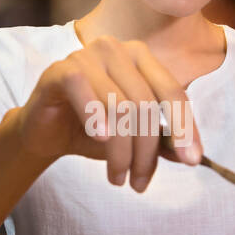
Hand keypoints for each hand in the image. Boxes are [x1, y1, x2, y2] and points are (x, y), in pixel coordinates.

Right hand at [14, 35, 203, 191]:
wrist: (44, 133)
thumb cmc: (91, 131)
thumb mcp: (133, 138)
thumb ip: (161, 141)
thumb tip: (189, 155)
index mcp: (141, 58)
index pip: (172, 93)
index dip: (185, 128)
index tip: (191, 161)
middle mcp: (117, 50)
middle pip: (146, 105)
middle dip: (146, 152)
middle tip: (139, 183)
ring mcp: (88, 55)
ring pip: (119, 107)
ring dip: (121, 151)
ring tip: (118, 178)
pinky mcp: (61, 69)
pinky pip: (83, 90)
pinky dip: (95, 118)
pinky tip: (99, 139)